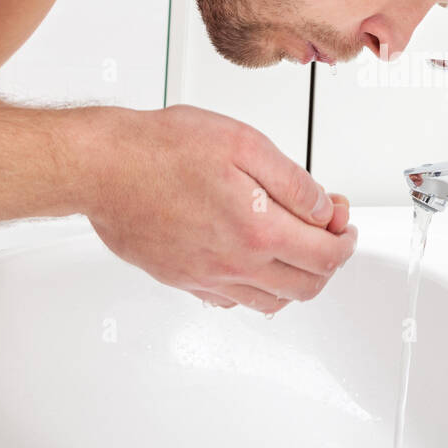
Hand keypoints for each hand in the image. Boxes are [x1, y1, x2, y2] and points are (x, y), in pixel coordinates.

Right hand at [79, 105, 357, 313]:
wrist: (102, 167)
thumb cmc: (162, 149)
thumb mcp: (245, 144)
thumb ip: (293, 182)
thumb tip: (323, 209)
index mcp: (258, 231)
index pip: (326, 256)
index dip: (345, 240)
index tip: (344, 225)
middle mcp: (235, 264)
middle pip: (306, 287)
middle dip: (329, 262)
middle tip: (328, 234)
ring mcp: (206, 278)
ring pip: (272, 303)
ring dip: (296, 280)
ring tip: (295, 247)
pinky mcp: (182, 280)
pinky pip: (232, 302)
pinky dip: (256, 289)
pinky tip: (253, 263)